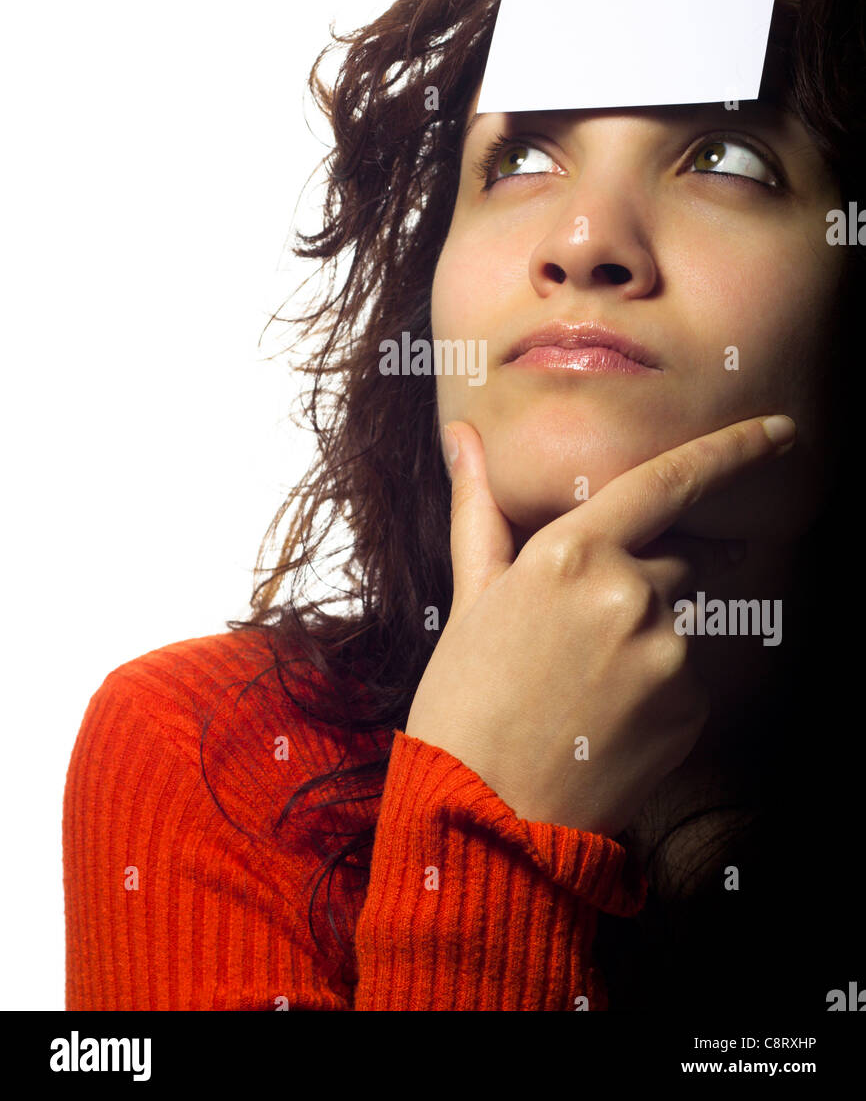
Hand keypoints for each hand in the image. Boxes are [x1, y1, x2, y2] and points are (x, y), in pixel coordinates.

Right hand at [405, 414, 795, 836]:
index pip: (669, 482)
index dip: (734, 450)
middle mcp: (630, 593)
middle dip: (653, 575)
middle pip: (681, 557)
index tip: (782, 431)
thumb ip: (479, 508)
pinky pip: (689, 675)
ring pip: (682, 619)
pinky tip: (607, 717)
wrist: (486, 817)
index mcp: (571, 553)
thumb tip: (460, 433)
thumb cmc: (466, 701)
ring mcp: (668, 652)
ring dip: (650, 635)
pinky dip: (658, 686)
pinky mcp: (691, 706)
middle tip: (585, 635)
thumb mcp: (471, 597)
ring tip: (584, 688)